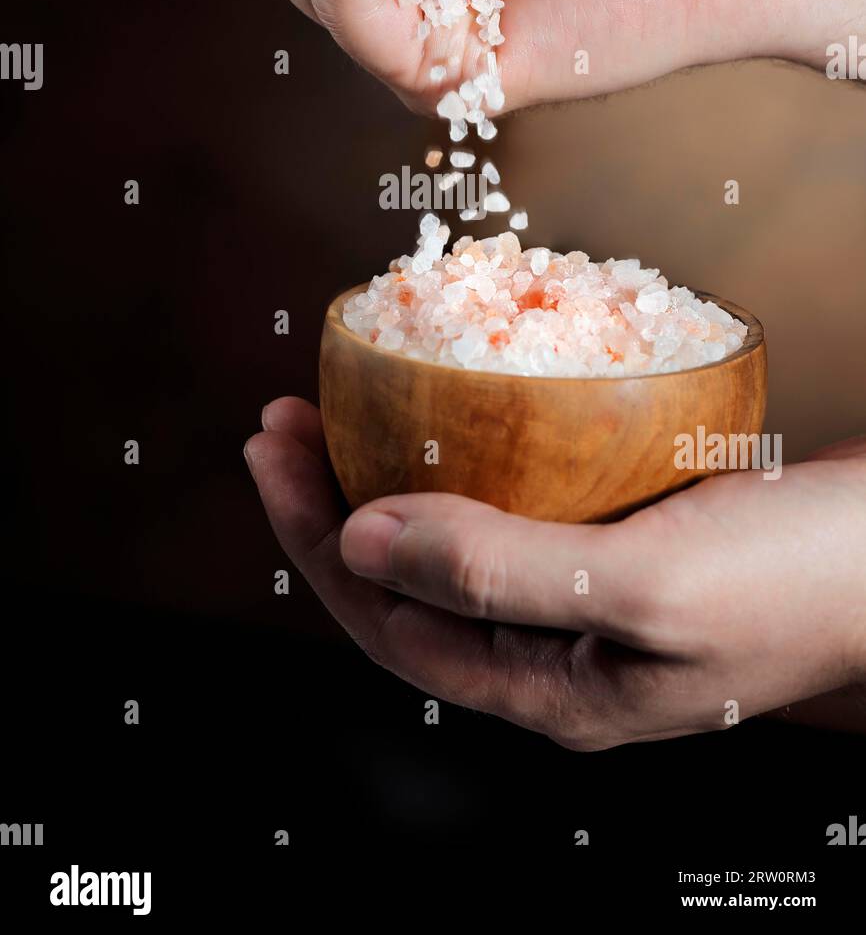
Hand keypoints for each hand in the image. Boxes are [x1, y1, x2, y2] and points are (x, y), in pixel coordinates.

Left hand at [244, 398, 865, 748]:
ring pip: (458, 547)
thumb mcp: (638, 584)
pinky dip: (470, 465)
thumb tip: (363, 543)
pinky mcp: (623, 549)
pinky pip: (516, 511)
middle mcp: (559, 655)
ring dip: (393, 481)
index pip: (390, 624)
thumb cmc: (795, 578)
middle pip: (410, 589)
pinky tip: (456, 419)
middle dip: (334, 507)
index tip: (274, 451)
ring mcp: (591, 603)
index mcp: (550, 691)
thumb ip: (494, 572)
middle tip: (285, 420)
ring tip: (343, 411)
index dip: (316, 541)